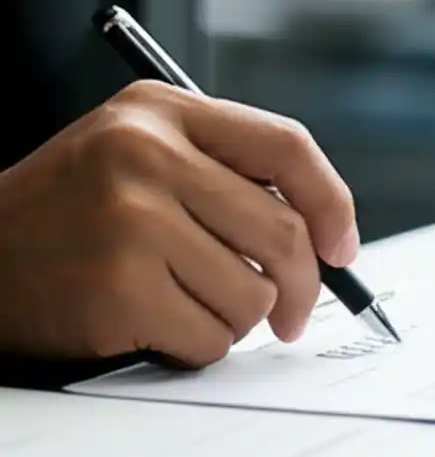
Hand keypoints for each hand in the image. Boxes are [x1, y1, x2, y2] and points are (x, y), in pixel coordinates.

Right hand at [0, 81, 357, 366]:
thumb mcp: (140, 154)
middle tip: (292, 315)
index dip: (333, 204)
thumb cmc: (72, 213)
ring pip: (253, 294)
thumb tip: (330, 238)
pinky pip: (211, 336)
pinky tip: (157, 325)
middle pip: (283, 232)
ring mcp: (131, 220)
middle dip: (302, 287)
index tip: (341, 248)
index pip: (288, 146)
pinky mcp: (119, 287)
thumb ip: (227, 174)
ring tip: (187, 304)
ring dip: (236, 318)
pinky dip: (198, 345)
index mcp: (162, 111)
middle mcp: (146, 153)